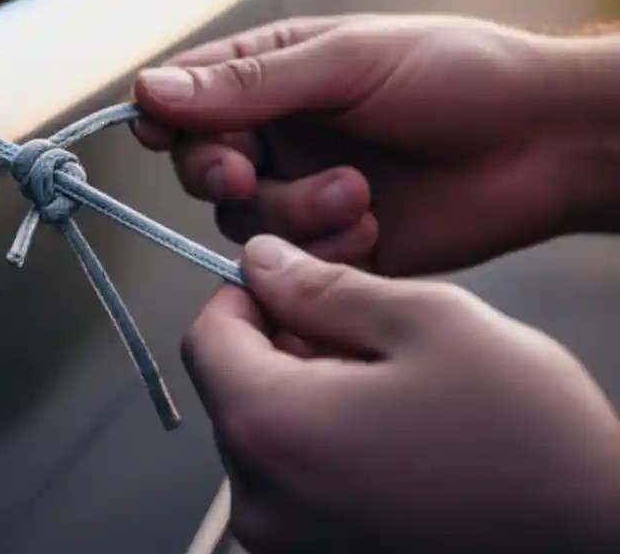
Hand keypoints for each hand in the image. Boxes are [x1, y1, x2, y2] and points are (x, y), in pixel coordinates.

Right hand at [133, 14, 618, 274]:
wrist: (544, 145)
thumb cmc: (457, 76)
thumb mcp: (346, 63)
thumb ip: (249, 85)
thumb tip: (147, 90)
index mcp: (275, 74)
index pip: (187, 96)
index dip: (166, 119)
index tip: (165, 137)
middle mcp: (280, 134)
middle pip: (201, 165)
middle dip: (219, 173)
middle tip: (245, 175)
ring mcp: (304, 190)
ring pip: (243, 219)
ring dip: (291, 212)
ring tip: (357, 196)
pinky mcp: (334, 245)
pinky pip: (290, 260)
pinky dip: (322, 249)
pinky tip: (371, 227)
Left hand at [186, 236, 619, 552]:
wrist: (595, 542)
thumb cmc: (528, 441)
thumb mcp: (428, 322)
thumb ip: (324, 288)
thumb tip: (262, 262)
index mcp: (269, 428)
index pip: (205, 337)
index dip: (245, 295)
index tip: (294, 281)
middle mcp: (260, 500)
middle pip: (233, 390)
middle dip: (283, 346)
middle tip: (363, 328)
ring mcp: (288, 544)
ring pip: (267, 438)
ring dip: (309, 398)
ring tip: (393, 387)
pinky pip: (296, 488)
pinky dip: (327, 449)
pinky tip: (396, 437)